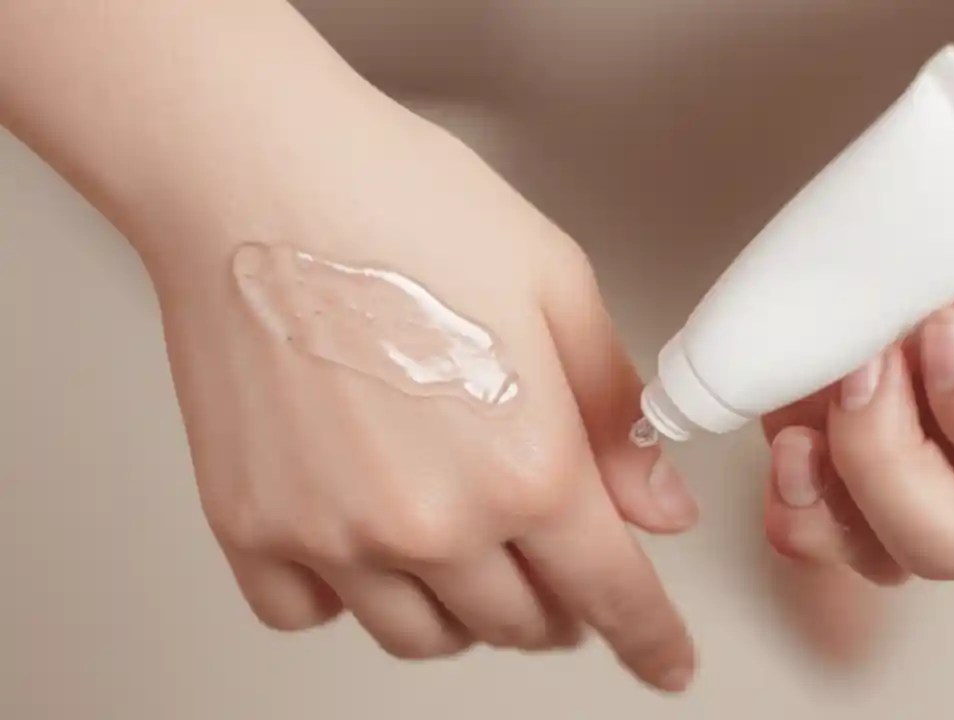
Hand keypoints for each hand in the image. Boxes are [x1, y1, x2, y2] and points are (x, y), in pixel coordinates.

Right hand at [151, 102, 698, 690]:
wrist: (256, 173)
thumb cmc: (401, 205)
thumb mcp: (556, 289)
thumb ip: (617, 416)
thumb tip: (658, 507)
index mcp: (528, 467)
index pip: (612, 593)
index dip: (650, 639)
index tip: (664, 663)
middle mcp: (432, 522)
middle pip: (524, 624)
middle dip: (560, 604)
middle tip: (558, 557)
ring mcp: (333, 535)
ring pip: (424, 636)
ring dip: (467, 610)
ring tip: (469, 547)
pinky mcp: (250, 525)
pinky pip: (311, 613)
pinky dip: (351, 595)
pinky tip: (366, 536)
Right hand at [759, 42, 953, 582]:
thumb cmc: (916, 202)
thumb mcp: (813, 291)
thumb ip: (774, 362)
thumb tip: (727, 417)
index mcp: (868, 431)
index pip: (833, 538)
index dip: (801, 526)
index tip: (788, 447)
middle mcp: (941, 450)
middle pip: (898, 561)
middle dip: (857, 489)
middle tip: (849, 390)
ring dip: (900, 449)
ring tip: (904, 345)